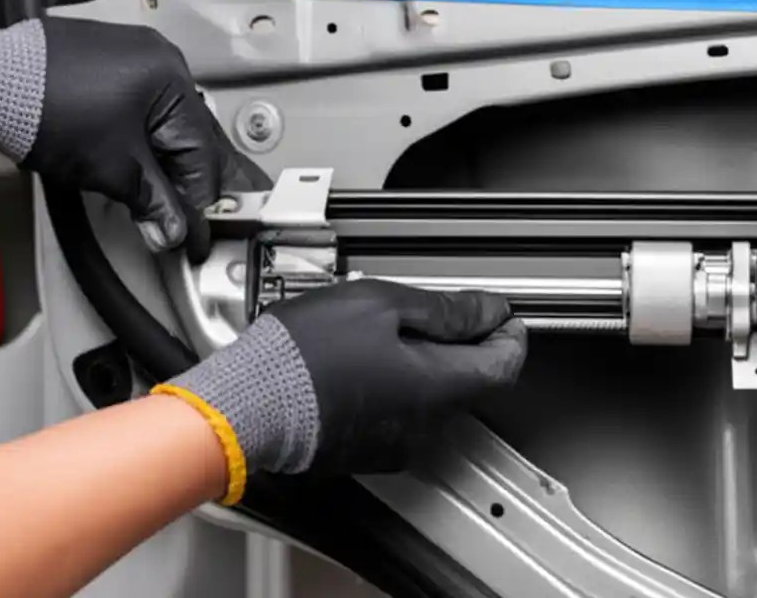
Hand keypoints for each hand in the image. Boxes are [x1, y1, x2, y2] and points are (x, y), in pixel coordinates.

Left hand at [0, 17, 268, 262]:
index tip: (195, 229)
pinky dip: (144, 135)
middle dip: (187, 178)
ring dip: (166, 158)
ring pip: (167, 120)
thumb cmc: (40, 107)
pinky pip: (143, 104)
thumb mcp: (111, 168)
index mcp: (172, 78)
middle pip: (190, 133)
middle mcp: (159, 58)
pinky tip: (137, 160)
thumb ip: (152, 202)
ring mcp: (133, 55)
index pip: (202, 152)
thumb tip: (171, 227)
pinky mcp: (109, 59)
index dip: (200, 199)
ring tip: (160, 194)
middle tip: (188, 214)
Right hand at [159, 280, 527, 486]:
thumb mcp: (381, 305)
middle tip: (434, 310)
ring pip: (431, 397)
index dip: (510, 333)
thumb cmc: (305, 354)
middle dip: (462, 343)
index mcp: (438, 386)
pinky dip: (392, 387)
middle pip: (469, 380)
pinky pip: (398, 415)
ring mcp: (396, 443)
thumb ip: (445, 310)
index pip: (505, 365)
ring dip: (422, 363)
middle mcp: (426, 424)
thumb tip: (488, 310)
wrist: (246, 405)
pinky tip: (359, 363)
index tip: (502, 314)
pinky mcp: (366, 452)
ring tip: (381, 331)